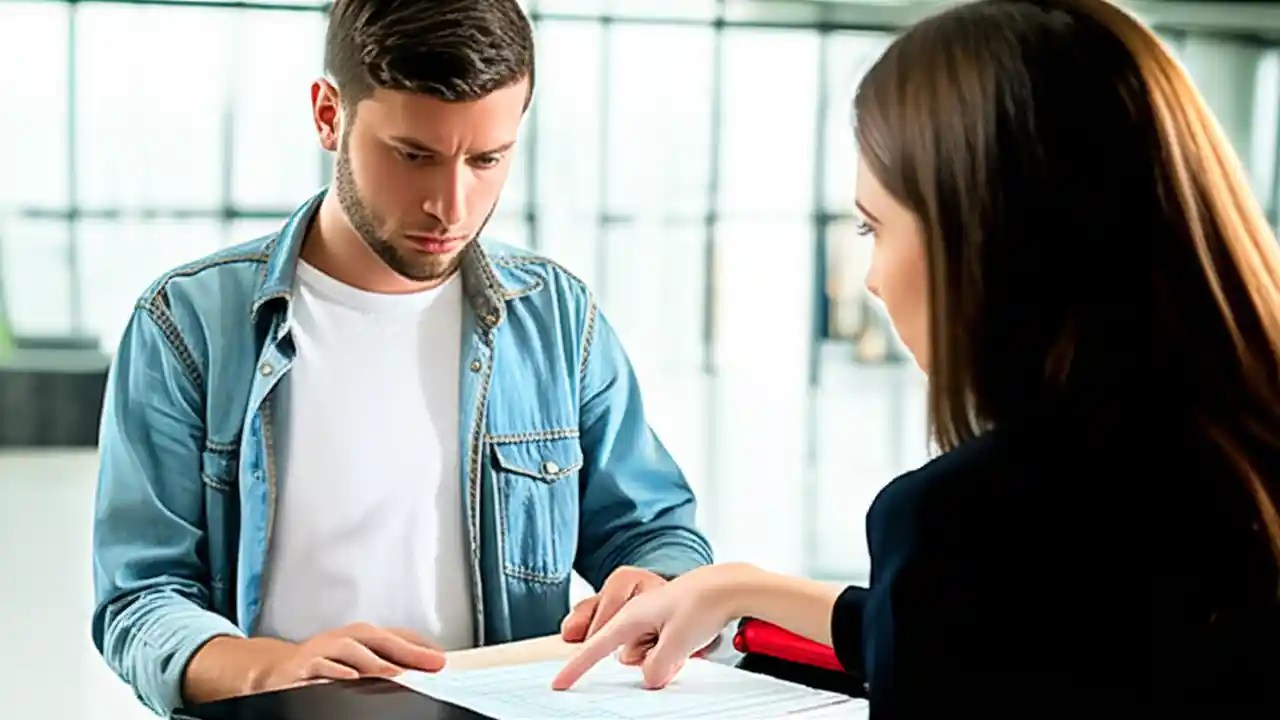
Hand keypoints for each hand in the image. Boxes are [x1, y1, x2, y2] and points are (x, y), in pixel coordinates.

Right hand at [247, 623, 445, 692]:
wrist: (274, 671)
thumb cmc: (321, 665)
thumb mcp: (355, 660)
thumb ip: (383, 661)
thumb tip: (420, 669)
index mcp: (360, 637)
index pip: (396, 636)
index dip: (419, 645)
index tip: (441, 659)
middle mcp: (343, 638)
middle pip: (378, 639)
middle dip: (406, 650)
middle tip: (429, 663)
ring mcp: (322, 650)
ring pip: (350, 649)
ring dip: (373, 661)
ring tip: (394, 672)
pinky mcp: (301, 666)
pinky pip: (320, 667)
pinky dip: (335, 672)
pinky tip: (350, 679)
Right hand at [552, 563, 756, 691]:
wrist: (730, 584)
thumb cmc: (703, 603)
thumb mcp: (678, 644)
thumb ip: (656, 668)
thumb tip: (648, 679)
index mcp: (631, 615)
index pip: (595, 646)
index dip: (576, 667)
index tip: (559, 683)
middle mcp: (636, 613)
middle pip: (624, 653)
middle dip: (643, 661)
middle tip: (672, 650)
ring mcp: (650, 616)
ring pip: (643, 652)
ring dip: (660, 656)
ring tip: (684, 642)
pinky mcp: (665, 621)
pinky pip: (657, 647)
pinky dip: (670, 650)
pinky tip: (688, 641)